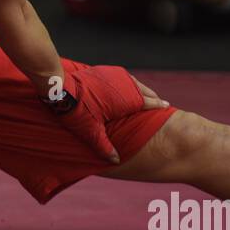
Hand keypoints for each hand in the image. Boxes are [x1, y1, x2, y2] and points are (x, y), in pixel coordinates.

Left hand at [43, 67, 165, 164]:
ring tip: (144, 96)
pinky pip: (123, 77)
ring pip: (135, 82)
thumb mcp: (91, 131)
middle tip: (159, 103)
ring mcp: (116, 74)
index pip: (151, 103)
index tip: (168, 108)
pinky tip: (125, 87)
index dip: (160, 106)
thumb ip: (105, 146)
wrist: (61, 85)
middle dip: (152, 97)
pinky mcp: (106, 69)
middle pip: (146, 91)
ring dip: (140, 89)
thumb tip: (116, 161)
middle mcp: (127, 84)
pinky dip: (128, 83)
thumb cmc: (78, 109)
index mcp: (129, 99)